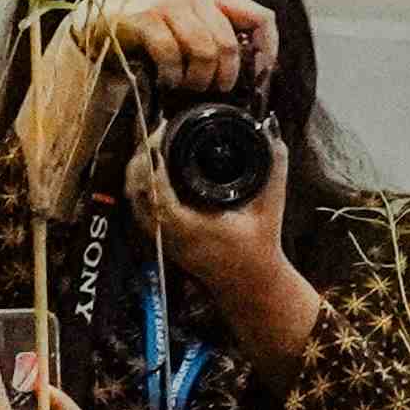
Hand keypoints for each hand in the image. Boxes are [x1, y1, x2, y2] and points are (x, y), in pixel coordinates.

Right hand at [80, 0, 275, 100]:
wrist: (97, 24)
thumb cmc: (149, 33)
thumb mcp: (188, 29)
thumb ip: (216, 38)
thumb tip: (254, 72)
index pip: (261, 18)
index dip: (268, 49)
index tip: (260, 76)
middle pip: (229, 43)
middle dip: (223, 76)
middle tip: (211, 90)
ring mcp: (168, 3)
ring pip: (205, 51)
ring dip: (197, 79)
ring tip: (186, 86)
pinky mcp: (144, 18)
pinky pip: (172, 54)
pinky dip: (172, 76)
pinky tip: (166, 81)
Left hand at [125, 128, 316, 366]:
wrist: (249, 281)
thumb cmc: (259, 245)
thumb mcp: (271, 204)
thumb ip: (275, 166)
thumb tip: (271, 128)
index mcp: (190, 227)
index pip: (158, 191)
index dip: (154, 162)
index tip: (161, 135)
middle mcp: (168, 233)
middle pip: (137, 190)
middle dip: (141, 156)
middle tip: (157, 130)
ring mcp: (161, 236)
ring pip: (133, 196)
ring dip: (138, 167)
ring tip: (152, 141)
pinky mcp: (160, 235)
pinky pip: (139, 203)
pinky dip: (141, 180)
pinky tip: (151, 163)